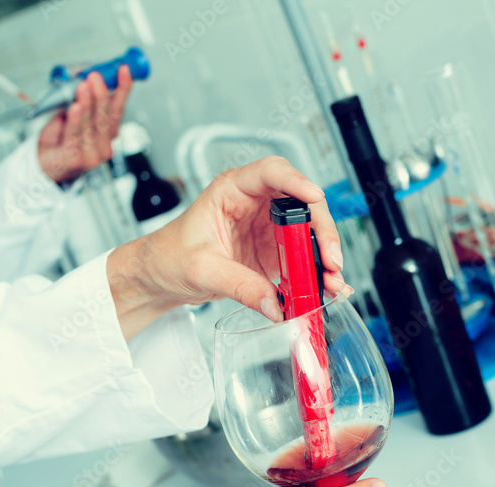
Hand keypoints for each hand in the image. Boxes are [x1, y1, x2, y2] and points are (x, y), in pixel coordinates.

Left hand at [37, 67, 132, 184]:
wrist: (44, 163)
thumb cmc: (60, 139)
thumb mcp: (74, 114)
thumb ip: (82, 99)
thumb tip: (85, 76)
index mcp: (107, 133)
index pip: (118, 109)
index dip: (123, 89)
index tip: (124, 71)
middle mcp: (103, 145)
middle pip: (106, 118)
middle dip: (102, 95)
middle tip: (97, 77)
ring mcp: (91, 155)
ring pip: (91, 126)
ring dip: (88, 104)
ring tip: (83, 86)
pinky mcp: (75, 160)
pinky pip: (74, 136)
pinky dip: (75, 120)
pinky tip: (75, 108)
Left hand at [107, 156, 346, 339]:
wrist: (162, 275)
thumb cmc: (170, 255)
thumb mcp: (202, 269)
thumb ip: (240, 286)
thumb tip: (275, 304)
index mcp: (233, 190)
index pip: (270, 173)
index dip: (296, 181)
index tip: (314, 198)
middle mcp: (256, 204)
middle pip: (301, 204)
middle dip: (322, 231)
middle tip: (330, 259)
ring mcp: (268, 229)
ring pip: (308, 233)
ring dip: (324, 256)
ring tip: (332, 280)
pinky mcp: (273, 253)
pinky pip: (302, 259)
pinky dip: (315, 274)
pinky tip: (325, 288)